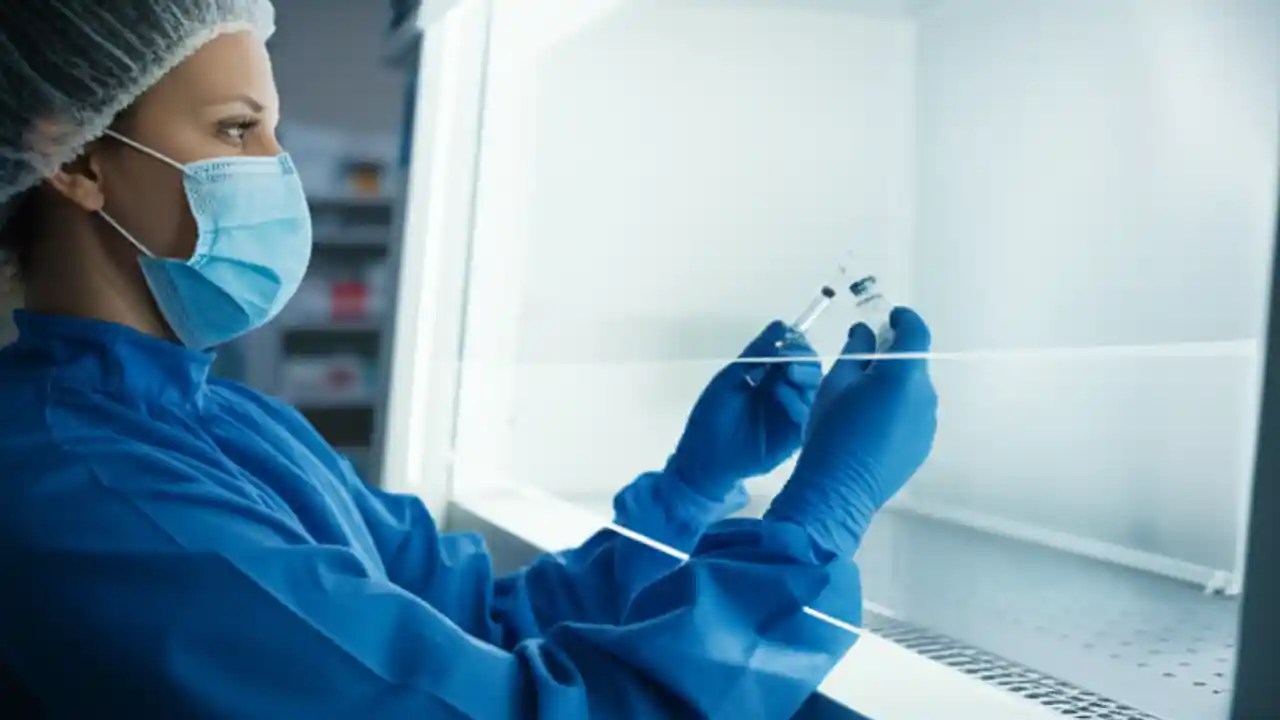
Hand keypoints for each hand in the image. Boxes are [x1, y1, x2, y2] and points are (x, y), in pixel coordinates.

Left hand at [667, 321, 822, 501]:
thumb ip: (756, 354)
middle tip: (790, 361)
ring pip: (814, 389)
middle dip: (804, 359)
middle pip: (810, 369)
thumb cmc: (711, 417)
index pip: (794, 354)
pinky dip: (797, 402)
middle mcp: (784, 392)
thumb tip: (780, 324)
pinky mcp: (795, 435)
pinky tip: (781, 398)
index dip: (796, 344)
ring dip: (803, 377)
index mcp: (768, 377)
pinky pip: (807, 414)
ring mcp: (791, 414)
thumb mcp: (730, 379)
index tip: (789, 339)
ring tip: (784, 377)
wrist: (705, 458)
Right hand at [765, 307, 937, 557]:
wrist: (838, 492)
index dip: (903, 319)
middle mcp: (925, 396)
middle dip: (893, 357)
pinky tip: (872, 425)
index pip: (915, 332)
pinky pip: (914, 416)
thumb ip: (855, 351)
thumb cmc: (830, 432)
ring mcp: (928, 423)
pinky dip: (898, 410)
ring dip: (895, 386)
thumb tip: (866, 332)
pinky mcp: (923, 445)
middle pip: (914, 365)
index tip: (889, 317)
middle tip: (863, 362)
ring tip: (864, 400)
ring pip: (914, 392)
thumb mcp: (835, 384)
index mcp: (903, 376)